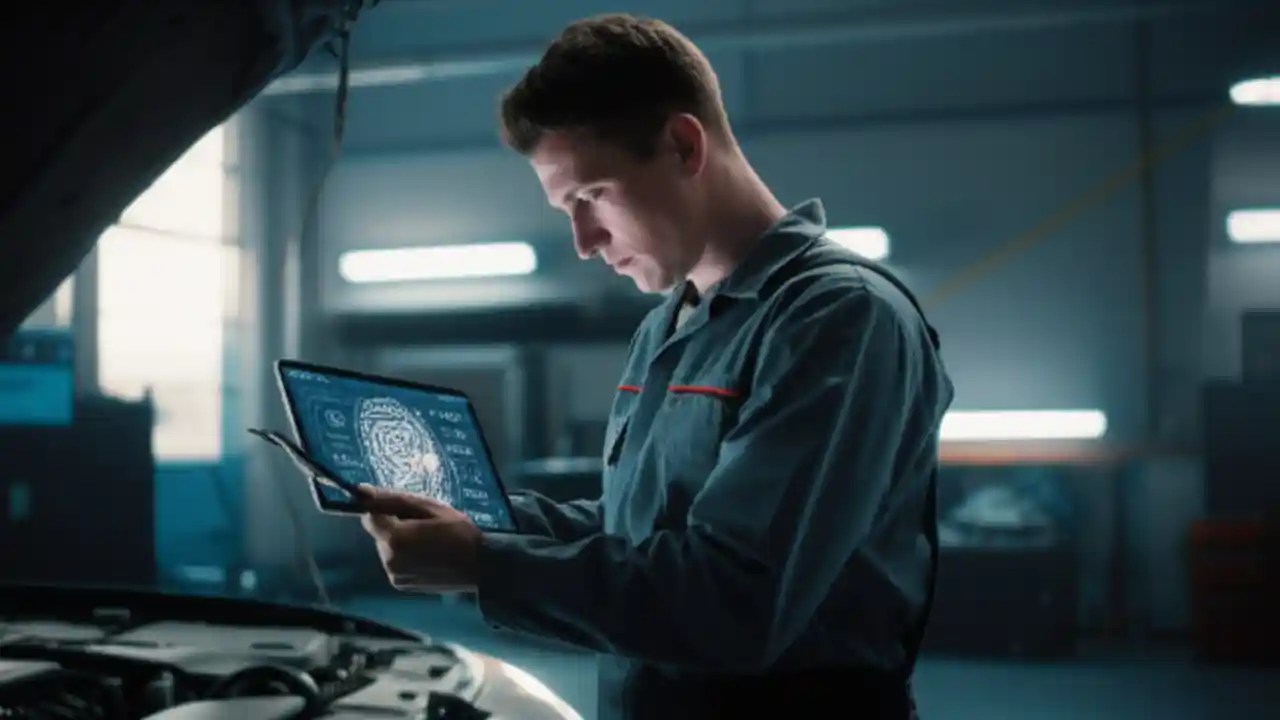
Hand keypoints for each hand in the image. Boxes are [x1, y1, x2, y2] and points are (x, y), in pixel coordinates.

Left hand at [357, 486, 481, 593]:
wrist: (479, 566)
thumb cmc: (458, 531)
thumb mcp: (429, 507)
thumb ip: (393, 499)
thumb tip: (361, 491)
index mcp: (394, 538)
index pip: (370, 516)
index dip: (385, 509)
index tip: (408, 510)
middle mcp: (388, 559)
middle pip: (378, 532)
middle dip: (394, 525)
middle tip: (424, 525)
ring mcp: (393, 574)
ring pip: (386, 547)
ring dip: (399, 541)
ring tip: (428, 542)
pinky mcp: (400, 584)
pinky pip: (394, 562)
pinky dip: (404, 556)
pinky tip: (426, 556)